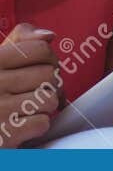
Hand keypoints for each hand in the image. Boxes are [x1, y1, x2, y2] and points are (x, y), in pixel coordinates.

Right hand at [0, 24, 59, 147]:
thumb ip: (20, 41)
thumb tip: (48, 35)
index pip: (42, 49)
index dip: (50, 60)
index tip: (41, 70)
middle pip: (50, 75)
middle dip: (50, 86)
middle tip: (35, 94)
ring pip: (50, 99)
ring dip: (45, 107)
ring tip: (28, 110)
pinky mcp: (4, 135)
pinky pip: (42, 123)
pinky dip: (36, 127)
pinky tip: (21, 126)